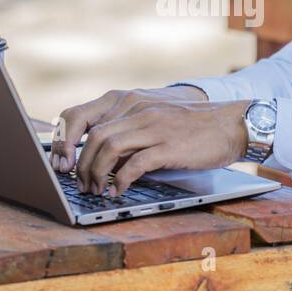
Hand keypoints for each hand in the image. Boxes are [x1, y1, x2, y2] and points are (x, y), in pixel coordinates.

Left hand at [52, 88, 248, 196]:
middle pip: (91, 134)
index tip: (60, 162)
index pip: (78, 114)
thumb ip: (125, 127)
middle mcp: (137, 108)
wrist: (231, 123)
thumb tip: (96, 154)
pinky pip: (135, 163)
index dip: (62, 140)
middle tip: (78, 183)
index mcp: (128, 99)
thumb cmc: (189, 125)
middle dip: (78, 163)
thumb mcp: (151, 116)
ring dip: (96, 172)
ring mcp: (153, 125)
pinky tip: (118, 191)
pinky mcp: (169, 145)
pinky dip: (120, 180)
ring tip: (96, 189)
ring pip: (108, 146)